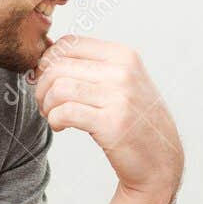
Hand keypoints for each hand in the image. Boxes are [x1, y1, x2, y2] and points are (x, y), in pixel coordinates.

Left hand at [33, 36, 183, 198]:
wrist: (160, 160)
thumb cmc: (135, 122)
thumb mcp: (124, 82)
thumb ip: (94, 67)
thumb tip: (49, 56)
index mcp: (123, 55)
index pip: (69, 43)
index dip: (48, 61)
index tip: (46, 79)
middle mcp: (123, 72)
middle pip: (59, 65)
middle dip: (42, 85)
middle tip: (45, 103)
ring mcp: (119, 97)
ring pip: (59, 88)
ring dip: (47, 104)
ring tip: (52, 115)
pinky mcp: (111, 123)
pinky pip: (65, 112)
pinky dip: (54, 120)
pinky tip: (60, 126)